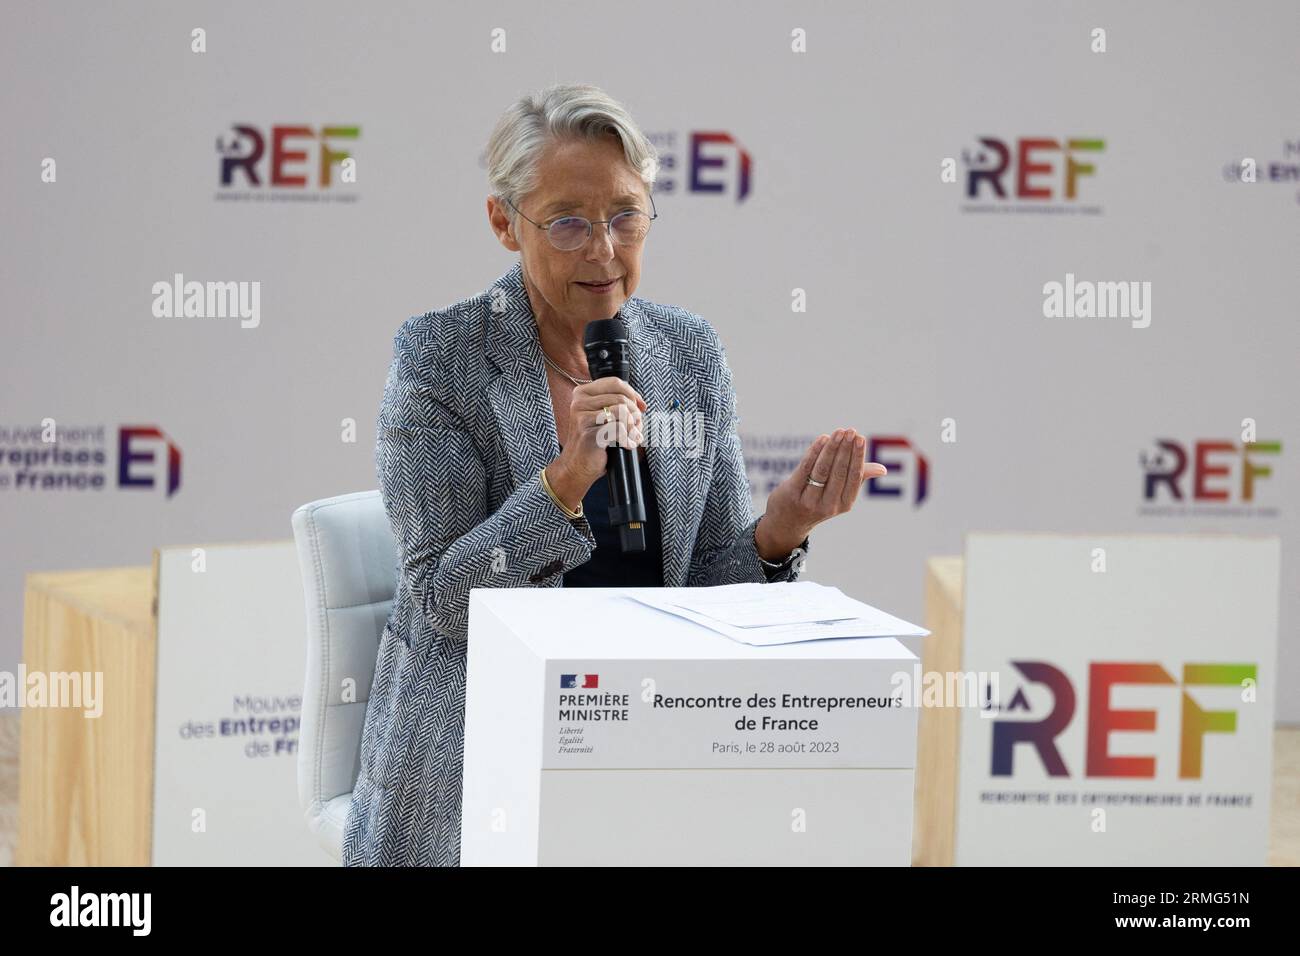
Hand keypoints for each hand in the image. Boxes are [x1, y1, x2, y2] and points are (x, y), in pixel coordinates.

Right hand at [547, 376, 645, 502]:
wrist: (576, 466)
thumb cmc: (593, 441)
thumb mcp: (603, 416)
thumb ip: (618, 404)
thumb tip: (641, 404)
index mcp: (582, 393)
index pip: (615, 382)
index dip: (633, 394)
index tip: (640, 408)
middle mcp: (579, 402)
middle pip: (621, 398)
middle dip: (635, 414)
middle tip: (636, 427)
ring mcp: (582, 418)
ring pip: (622, 411)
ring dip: (632, 426)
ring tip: (631, 437)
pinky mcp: (588, 434)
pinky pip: (619, 429)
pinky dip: (627, 439)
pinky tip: (626, 445)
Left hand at [756, 429, 886, 557]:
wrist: (786, 522)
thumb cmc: (818, 501)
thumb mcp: (839, 495)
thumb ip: (858, 479)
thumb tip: (882, 470)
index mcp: (844, 504)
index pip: (854, 477)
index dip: (858, 457)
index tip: (861, 438)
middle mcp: (828, 505)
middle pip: (839, 472)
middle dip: (845, 449)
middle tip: (850, 431)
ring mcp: (809, 500)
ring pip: (822, 470)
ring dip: (831, 448)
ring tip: (838, 432)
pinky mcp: (791, 493)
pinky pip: (805, 468)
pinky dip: (814, 452)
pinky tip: (822, 439)